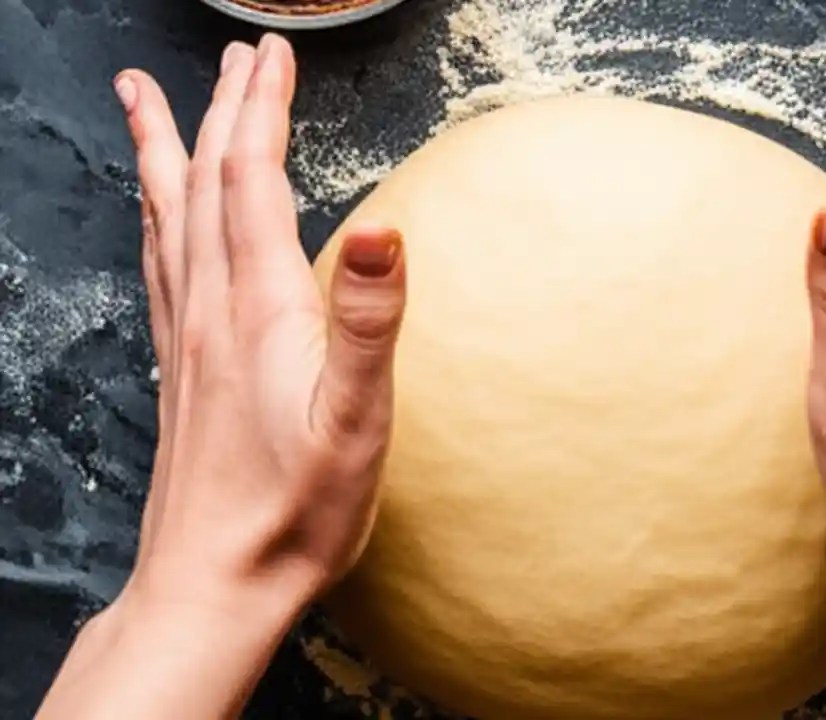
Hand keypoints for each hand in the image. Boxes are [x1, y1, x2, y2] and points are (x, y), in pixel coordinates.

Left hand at [38, 34, 406, 719]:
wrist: (214, 584)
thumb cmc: (294, 512)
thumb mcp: (354, 420)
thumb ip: (366, 320)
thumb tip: (382, 228)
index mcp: (258, 309)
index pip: (251, 181)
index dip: (260, 109)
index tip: (272, 53)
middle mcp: (210, 310)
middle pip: (204, 184)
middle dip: (220, 110)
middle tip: (235, 56)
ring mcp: (186, 339)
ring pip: (168, 218)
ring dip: (165, 150)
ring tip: (148, 101)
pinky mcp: (180, 370)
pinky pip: (160, 266)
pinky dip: (156, 217)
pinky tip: (158, 219)